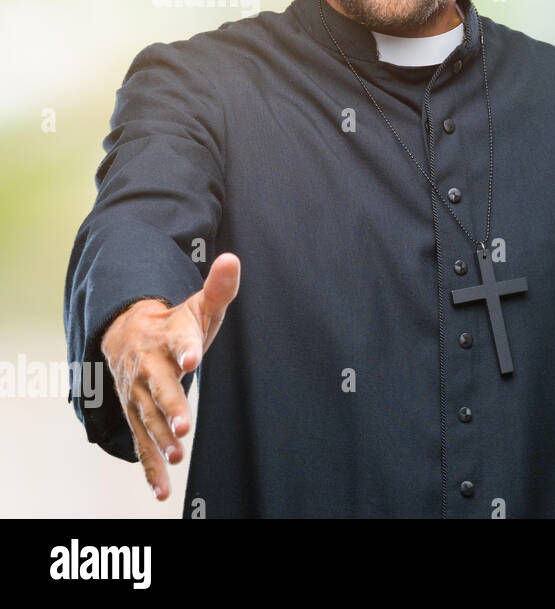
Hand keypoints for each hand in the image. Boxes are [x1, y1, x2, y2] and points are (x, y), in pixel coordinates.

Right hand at [100, 252, 239, 500]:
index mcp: (168, 337)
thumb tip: (232, 259)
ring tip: (177, 454)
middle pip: (161, 387)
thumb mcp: (199, 306)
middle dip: (170, 406)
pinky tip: (162, 490)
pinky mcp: (137, 415)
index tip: (194, 356)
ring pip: (148, 418)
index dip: (186, 347)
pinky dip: (150, 467)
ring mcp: (139, 394)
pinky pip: (142, 444)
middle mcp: (149, 367)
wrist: (127, 334)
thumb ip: (219, 287)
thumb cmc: (175, 323)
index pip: (179, 340)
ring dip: (160, 438)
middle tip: (184, 425)